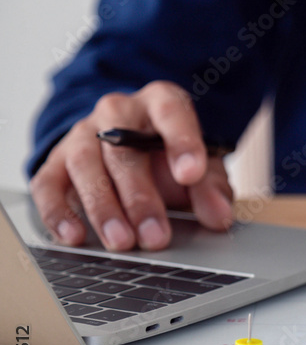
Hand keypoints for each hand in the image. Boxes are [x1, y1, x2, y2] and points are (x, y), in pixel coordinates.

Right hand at [30, 80, 233, 250]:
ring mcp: (82, 133)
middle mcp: (118, 112)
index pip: (171, 113)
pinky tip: (74, 237)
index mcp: (161, 102)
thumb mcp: (201, 166)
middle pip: (123, 150)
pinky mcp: (56, 160)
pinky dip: (57, 212)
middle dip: (140, 198)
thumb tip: (219, 217)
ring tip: (122, 242)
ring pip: (85, 165)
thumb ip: (212, 188)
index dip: (182, 142)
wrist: (133, 144)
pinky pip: (48, 184)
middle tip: (155, 236)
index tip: (191, 175)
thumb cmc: (171, 155)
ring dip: (102, 208)